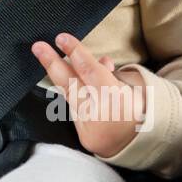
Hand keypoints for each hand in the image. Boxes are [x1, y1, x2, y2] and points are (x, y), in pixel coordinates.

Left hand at [30, 33, 148, 158]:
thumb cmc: (138, 109)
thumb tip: (99, 60)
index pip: (90, 71)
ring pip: (69, 97)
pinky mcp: (84, 137)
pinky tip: (67, 81)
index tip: (61, 38)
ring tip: (46, 57)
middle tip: (38, 47)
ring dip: (58, 76)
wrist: (143, 143)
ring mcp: (90, 129)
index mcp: (117, 99)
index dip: (75, 53)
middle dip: (52, 63)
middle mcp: (100, 116)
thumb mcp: (130, 86)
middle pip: (72, 85)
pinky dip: (71, 94)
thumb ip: (109, 74)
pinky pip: (73, 110)